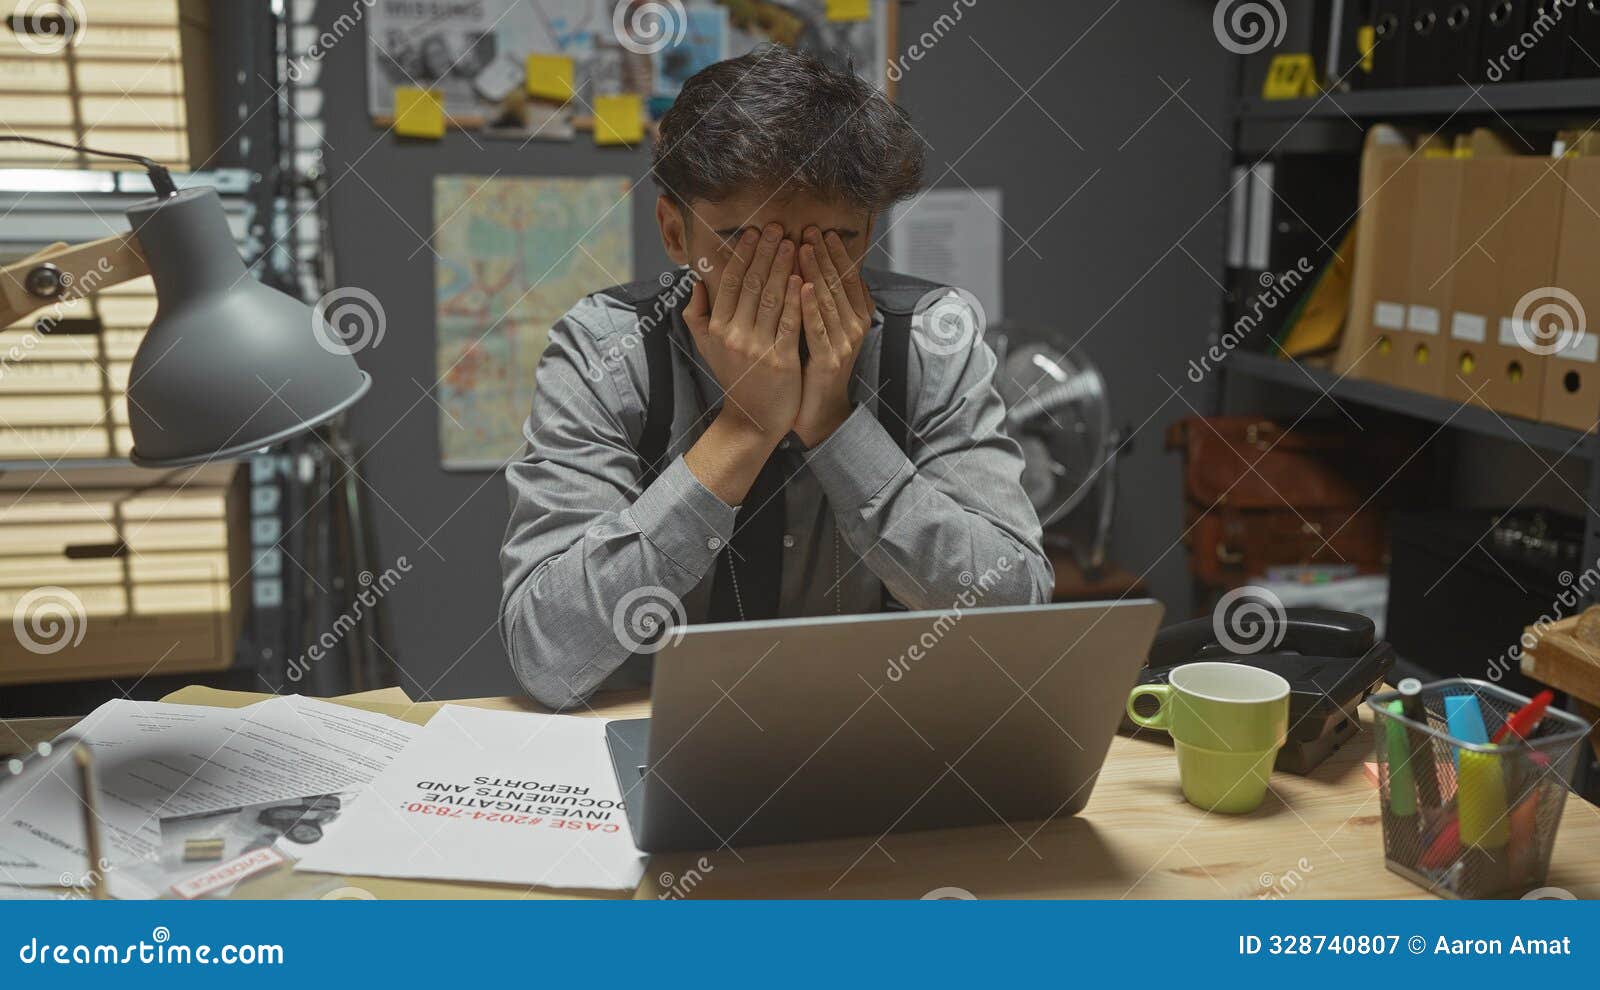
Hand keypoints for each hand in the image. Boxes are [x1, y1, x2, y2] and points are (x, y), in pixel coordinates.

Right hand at [683, 223, 802, 442]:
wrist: (752, 419)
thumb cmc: (734, 377)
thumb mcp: (706, 346)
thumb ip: (697, 314)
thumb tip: (696, 282)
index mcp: (718, 328)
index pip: (731, 282)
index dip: (744, 254)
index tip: (754, 232)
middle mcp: (735, 336)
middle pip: (753, 285)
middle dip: (766, 252)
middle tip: (778, 227)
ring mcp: (759, 349)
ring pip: (773, 299)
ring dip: (784, 268)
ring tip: (794, 243)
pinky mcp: (782, 362)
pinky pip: (791, 324)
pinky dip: (798, 300)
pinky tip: (804, 279)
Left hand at [793, 227, 872, 447]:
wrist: (818, 409)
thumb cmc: (815, 364)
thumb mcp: (825, 328)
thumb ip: (825, 300)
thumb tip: (817, 265)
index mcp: (856, 316)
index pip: (846, 276)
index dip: (835, 253)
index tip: (819, 230)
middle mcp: (854, 327)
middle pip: (838, 283)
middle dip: (823, 254)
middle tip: (809, 229)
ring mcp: (843, 344)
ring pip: (829, 300)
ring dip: (816, 271)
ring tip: (803, 246)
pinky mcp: (828, 360)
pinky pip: (817, 328)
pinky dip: (810, 306)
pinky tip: (802, 286)